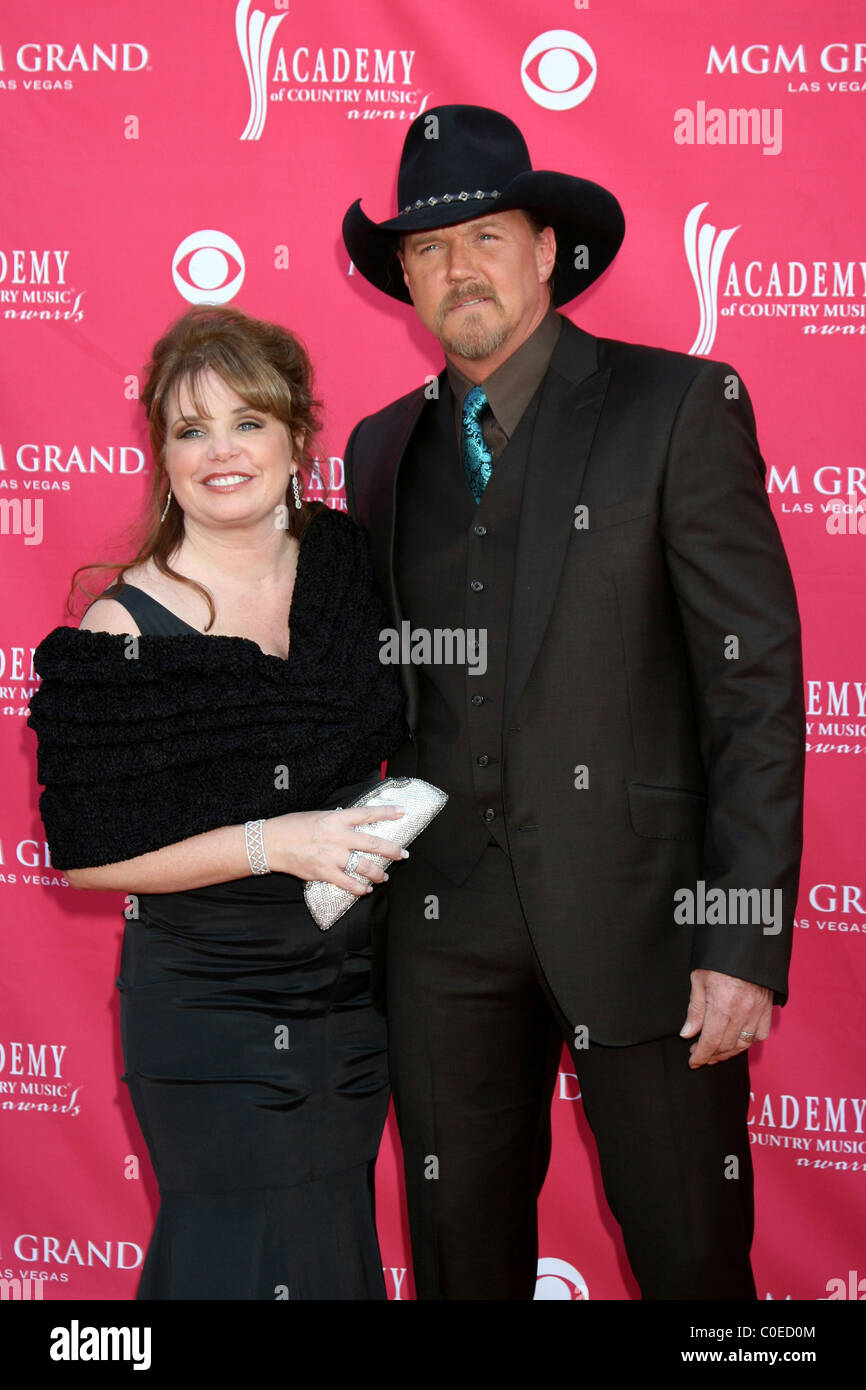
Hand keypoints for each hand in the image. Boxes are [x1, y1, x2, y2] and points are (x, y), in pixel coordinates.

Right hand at [263, 805, 407, 895]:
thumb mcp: (318, 816)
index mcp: (336, 819)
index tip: (402, 812)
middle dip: (392, 850)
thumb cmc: (293, 826)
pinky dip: (360, 888)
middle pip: (372, 844)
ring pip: (364, 867)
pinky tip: (366, 889)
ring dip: (379, 872)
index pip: (367, 814)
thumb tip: (354, 824)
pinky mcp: (325, 873)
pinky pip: (349, 884)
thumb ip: (338, 821)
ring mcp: (333, 857)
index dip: (387, 812)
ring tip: (385, 875)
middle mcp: (338, 837)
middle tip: (403, 854)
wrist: (273, 843)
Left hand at [680, 968, 772, 1067]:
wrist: (747, 943)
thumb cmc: (719, 959)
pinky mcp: (767, 1009)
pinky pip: (760, 1035)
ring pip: (743, 1044)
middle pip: (726, 1046)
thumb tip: (687, 1033)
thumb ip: (695, 1009)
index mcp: (722, 1006)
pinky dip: (748, 1042)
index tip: (693, 1062)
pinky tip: (737, 1041)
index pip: (710, 1042)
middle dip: (711, 1055)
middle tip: (699, 1055)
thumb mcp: (699, 979)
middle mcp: (742, 1012)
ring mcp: (757, 1012)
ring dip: (728, 1052)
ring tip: (715, 1052)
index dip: (700, 1056)